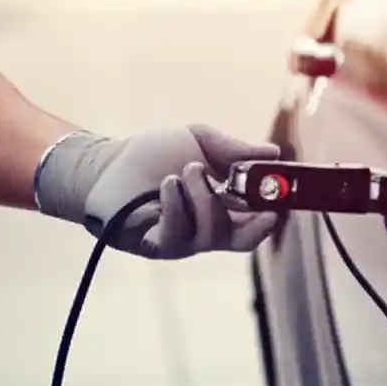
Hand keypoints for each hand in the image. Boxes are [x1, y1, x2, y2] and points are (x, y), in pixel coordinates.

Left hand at [34, 125, 280, 258]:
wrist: (109, 163)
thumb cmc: (153, 155)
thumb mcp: (200, 141)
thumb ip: (236, 149)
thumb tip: (274, 153)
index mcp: (223, 208)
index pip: (257, 223)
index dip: (271, 217)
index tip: (277, 203)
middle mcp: (206, 229)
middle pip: (242, 239)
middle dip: (247, 216)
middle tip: (237, 188)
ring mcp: (183, 240)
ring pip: (211, 233)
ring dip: (204, 198)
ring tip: (187, 170)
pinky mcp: (157, 244)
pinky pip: (178, 235)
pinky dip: (178, 206)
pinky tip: (169, 185)